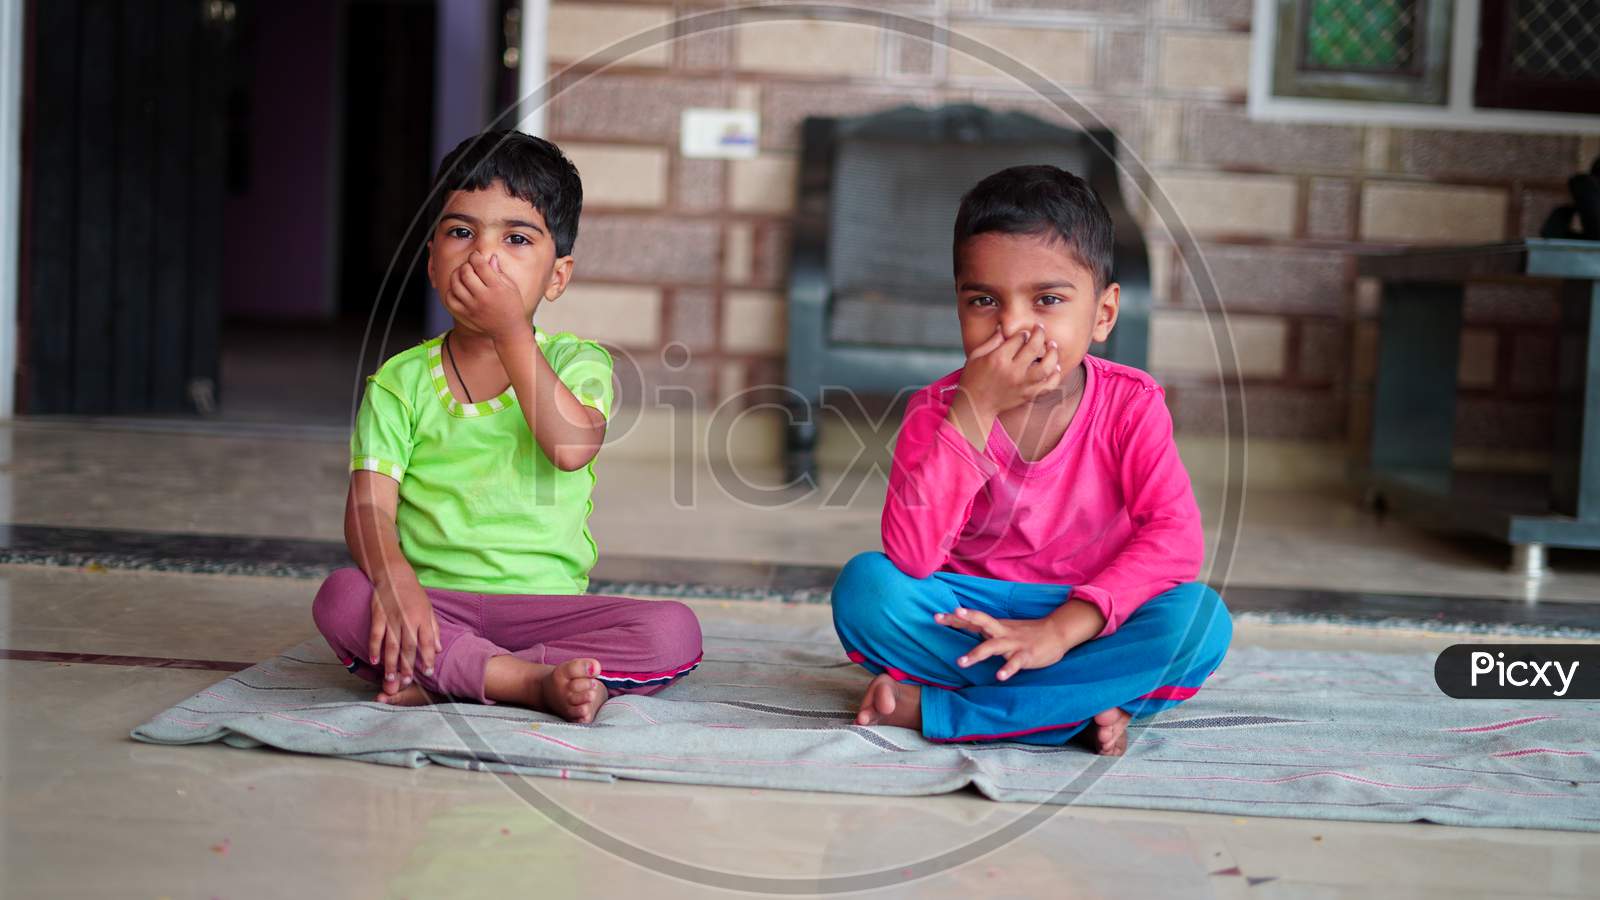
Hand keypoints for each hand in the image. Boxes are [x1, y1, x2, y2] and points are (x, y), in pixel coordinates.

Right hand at [368, 575, 441, 695]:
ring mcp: (392, 618)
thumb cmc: (414, 594)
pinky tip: (374, 661)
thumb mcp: (429, 609)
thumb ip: (434, 630)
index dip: (428, 658)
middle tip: (407, 681)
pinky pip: (376, 635)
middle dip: (408, 666)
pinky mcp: (378, 616)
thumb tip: (439, 650)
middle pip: (408, 647)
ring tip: (391, 678)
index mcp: (423, 618)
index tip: (428, 672)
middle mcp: (408, 620)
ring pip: (392, 645)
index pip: (427, 642)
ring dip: (391, 663)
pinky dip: (374, 648)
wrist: (394, 575)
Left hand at [441, 251, 529, 342]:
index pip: (480, 265)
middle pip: (466, 273)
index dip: (475, 257)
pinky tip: (458, 288)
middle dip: (466, 265)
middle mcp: (484, 298)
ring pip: (455, 285)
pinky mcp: (466, 315)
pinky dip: (451, 291)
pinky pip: (450, 299)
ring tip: (461, 274)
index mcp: (497, 288)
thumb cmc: (512, 305)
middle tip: (469, 265)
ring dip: (456, 275)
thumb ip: (499, 272)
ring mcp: (473, 307)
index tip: (476, 256)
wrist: (509, 329)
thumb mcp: (511, 286)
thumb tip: (489, 257)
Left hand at [935, 607, 1070, 681]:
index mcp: (996, 626)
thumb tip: (966, 629)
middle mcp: (1002, 632)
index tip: (935, 617)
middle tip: (944, 619)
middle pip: (981, 622)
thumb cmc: (1027, 633)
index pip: (973, 620)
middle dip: (963, 620)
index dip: (955, 618)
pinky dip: (1007, 669)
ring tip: (961, 663)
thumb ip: (986, 630)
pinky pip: (1015, 662)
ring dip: (976, 653)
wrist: (1057, 633)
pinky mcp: (1026, 655)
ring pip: (992, 646)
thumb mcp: (1004, 629)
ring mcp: (1014, 643)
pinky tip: (999, 677)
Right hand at [955, 325, 1062, 418]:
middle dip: (1039, 334)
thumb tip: (1003, 327)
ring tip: (1052, 346)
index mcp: (998, 359)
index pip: (1018, 338)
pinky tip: (1055, 368)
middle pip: (1034, 348)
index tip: (1024, 332)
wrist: (976, 405)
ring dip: (1052, 354)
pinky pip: (1049, 385)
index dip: (1023, 332)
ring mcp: (1022, 384)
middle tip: (1040, 329)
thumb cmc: (973, 378)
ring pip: (1046, 367)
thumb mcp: (976, 355)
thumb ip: (992, 340)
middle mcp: (1012, 371)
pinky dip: (1055, 376)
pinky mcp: (1029, 395)